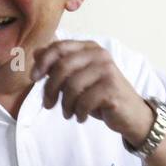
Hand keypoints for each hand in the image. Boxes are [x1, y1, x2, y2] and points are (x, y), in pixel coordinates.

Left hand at [31, 40, 152, 139]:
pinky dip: (78, 112)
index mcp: (90, 48)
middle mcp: (100, 55)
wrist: (131, 114)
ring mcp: (107, 71)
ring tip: (68, 113)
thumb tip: (36, 53)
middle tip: (48, 104)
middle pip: (62, 67)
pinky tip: (81, 117)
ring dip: (65, 104)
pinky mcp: (112, 88)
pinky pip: (84, 101)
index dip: (43, 62)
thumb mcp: (78, 78)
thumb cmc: (102, 95)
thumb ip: (59, 64)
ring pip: (71, 86)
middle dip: (50, 89)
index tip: (34, 78)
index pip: (59, 47)